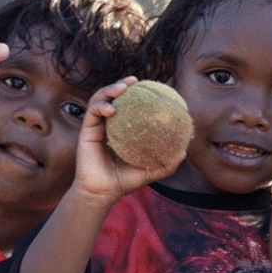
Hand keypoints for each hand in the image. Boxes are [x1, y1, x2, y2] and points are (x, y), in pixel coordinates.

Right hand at [74, 78, 182, 203]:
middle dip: (122, 84)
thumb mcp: (150, 171)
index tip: (148, 86)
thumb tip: (184, 152)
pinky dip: (102, 106)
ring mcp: (96, 126)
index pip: (128, 106)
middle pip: (113, 97)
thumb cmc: (124, 181)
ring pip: (100, 99)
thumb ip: (167, 163)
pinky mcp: (86, 130)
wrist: (103, 192)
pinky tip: (112, 109)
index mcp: (121, 130)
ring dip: (110, 89)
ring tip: (123, 87)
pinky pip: (93, 111)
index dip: (136, 94)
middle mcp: (108, 125)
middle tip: (134, 80)